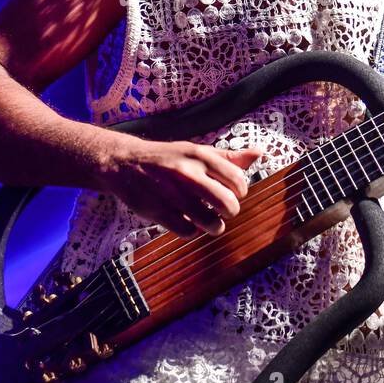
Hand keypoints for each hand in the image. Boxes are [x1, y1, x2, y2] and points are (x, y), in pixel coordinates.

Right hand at [94, 136, 267, 237]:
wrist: (124, 163)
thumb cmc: (169, 158)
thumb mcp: (197, 151)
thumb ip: (228, 157)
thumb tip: (259, 154)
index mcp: (201, 155)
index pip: (238, 180)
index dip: (240, 192)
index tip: (232, 193)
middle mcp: (187, 173)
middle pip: (228, 204)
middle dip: (230, 211)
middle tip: (224, 210)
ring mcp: (171, 193)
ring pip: (210, 222)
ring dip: (214, 226)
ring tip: (210, 221)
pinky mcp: (157, 211)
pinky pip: (188, 231)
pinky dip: (192, 231)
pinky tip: (188, 222)